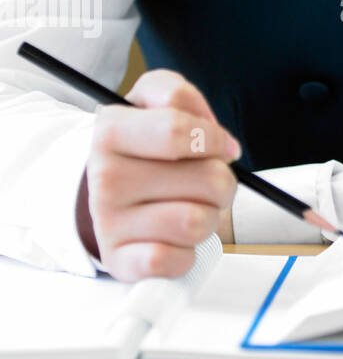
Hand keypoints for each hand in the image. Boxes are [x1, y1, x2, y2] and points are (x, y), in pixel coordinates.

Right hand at [76, 69, 240, 280]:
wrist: (102, 187)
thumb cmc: (143, 142)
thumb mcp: (154, 98)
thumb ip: (182, 96)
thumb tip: (218, 138)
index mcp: (111, 131)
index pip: (178, 130)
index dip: (215, 139)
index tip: (223, 146)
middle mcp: (105, 177)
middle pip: (208, 179)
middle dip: (222, 180)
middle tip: (203, 179)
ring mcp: (109, 223)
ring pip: (199, 222)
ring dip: (209, 216)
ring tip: (189, 205)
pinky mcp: (120, 261)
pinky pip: (178, 261)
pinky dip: (188, 251)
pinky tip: (173, 236)